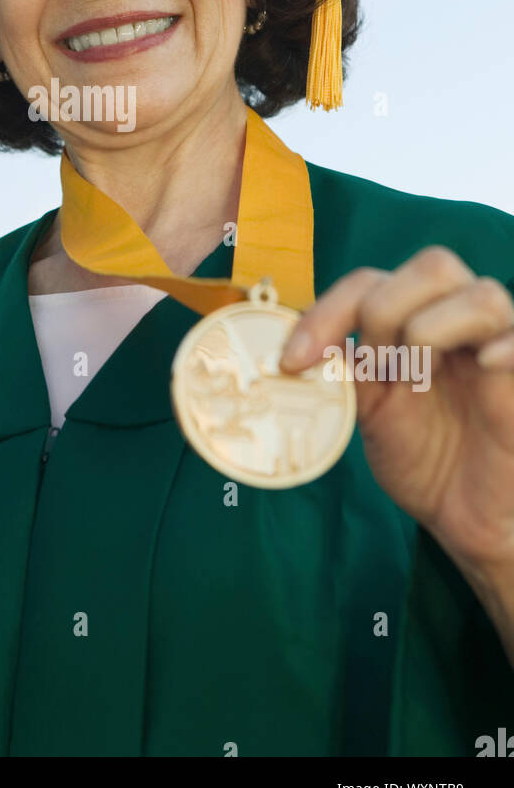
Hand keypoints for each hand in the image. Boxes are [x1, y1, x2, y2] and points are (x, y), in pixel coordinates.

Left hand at [279, 246, 513, 571]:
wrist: (466, 520)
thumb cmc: (425, 459)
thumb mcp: (370, 410)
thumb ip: (346, 369)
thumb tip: (297, 348)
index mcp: (416, 321)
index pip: (372, 282)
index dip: (328, 311)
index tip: (294, 360)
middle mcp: (458, 322)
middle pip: (433, 266)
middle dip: (385, 310)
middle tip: (372, 369)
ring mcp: (497, 346)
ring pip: (480, 294)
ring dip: (431, 329)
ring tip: (414, 378)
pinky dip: (503, 344)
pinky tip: (482, 364)